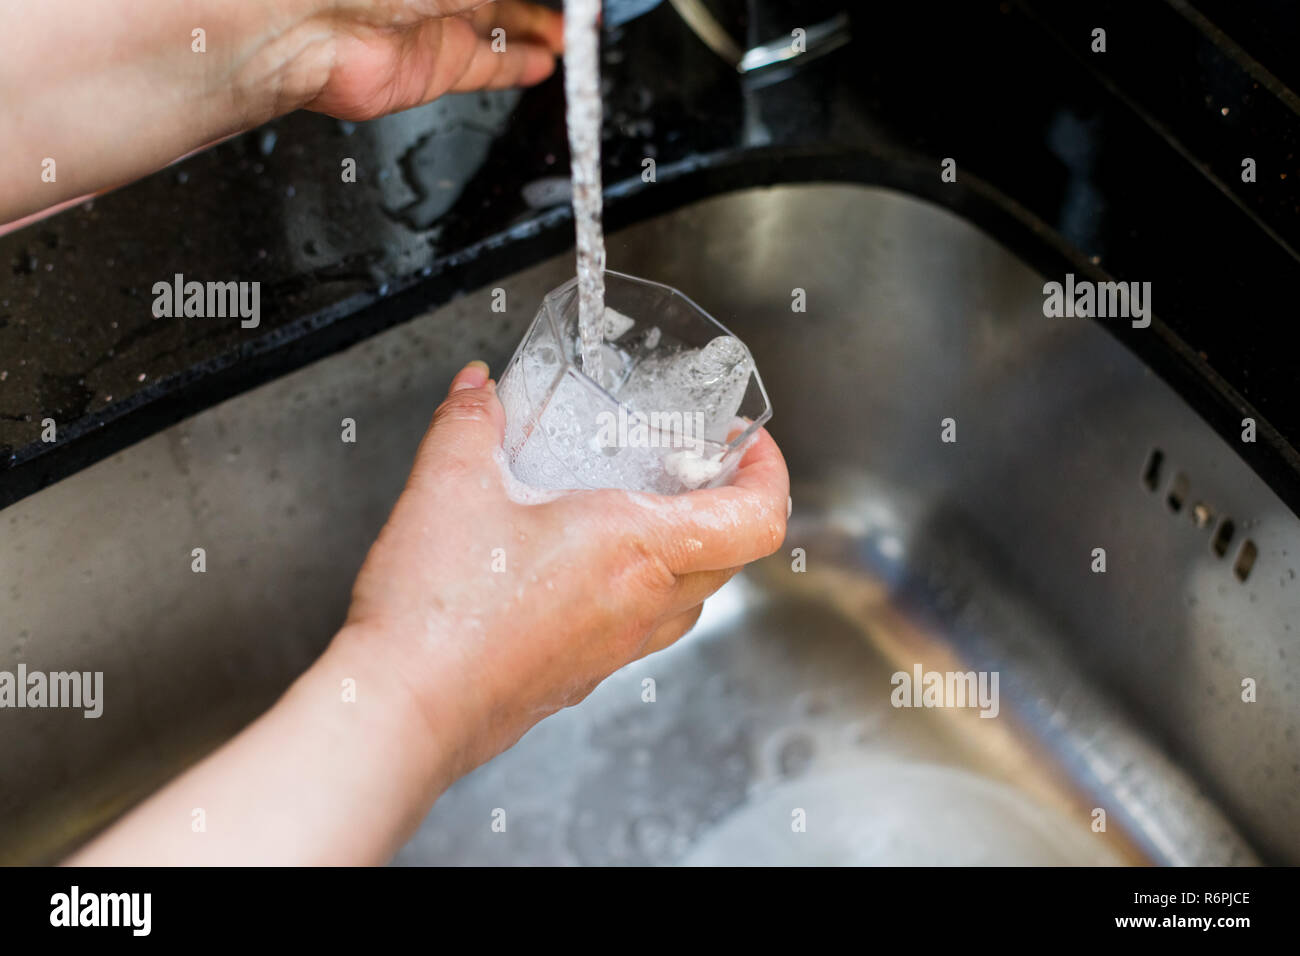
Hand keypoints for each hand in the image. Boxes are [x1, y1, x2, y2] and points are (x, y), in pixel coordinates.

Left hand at [1, 0, 563, 222]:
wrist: (292, 12)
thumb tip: (487, 1)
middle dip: (525, 0)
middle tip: (563, 7)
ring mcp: (432, 24)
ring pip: (500, 24)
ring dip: (537, 26)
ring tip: (570, 29)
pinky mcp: (436, 68)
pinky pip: (492, 67)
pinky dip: (521, 65)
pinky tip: (545, 61)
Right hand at [339, 360, 789, 776]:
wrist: (402, 710)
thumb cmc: (438, 612)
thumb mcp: (449, 482)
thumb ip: (470, 421)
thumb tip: (478, 388)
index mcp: (637, 549)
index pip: (756, 520)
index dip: (771, 474)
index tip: (749, 445)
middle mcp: (641, 606)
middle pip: (731, 560)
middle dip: (729, 505)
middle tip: (696, 467)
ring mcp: (614, 649)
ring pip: (689, 600)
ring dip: (689, 553)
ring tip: (643, 511)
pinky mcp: (579, 676)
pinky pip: (639, 629)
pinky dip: (637, 590)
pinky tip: (577, 566)